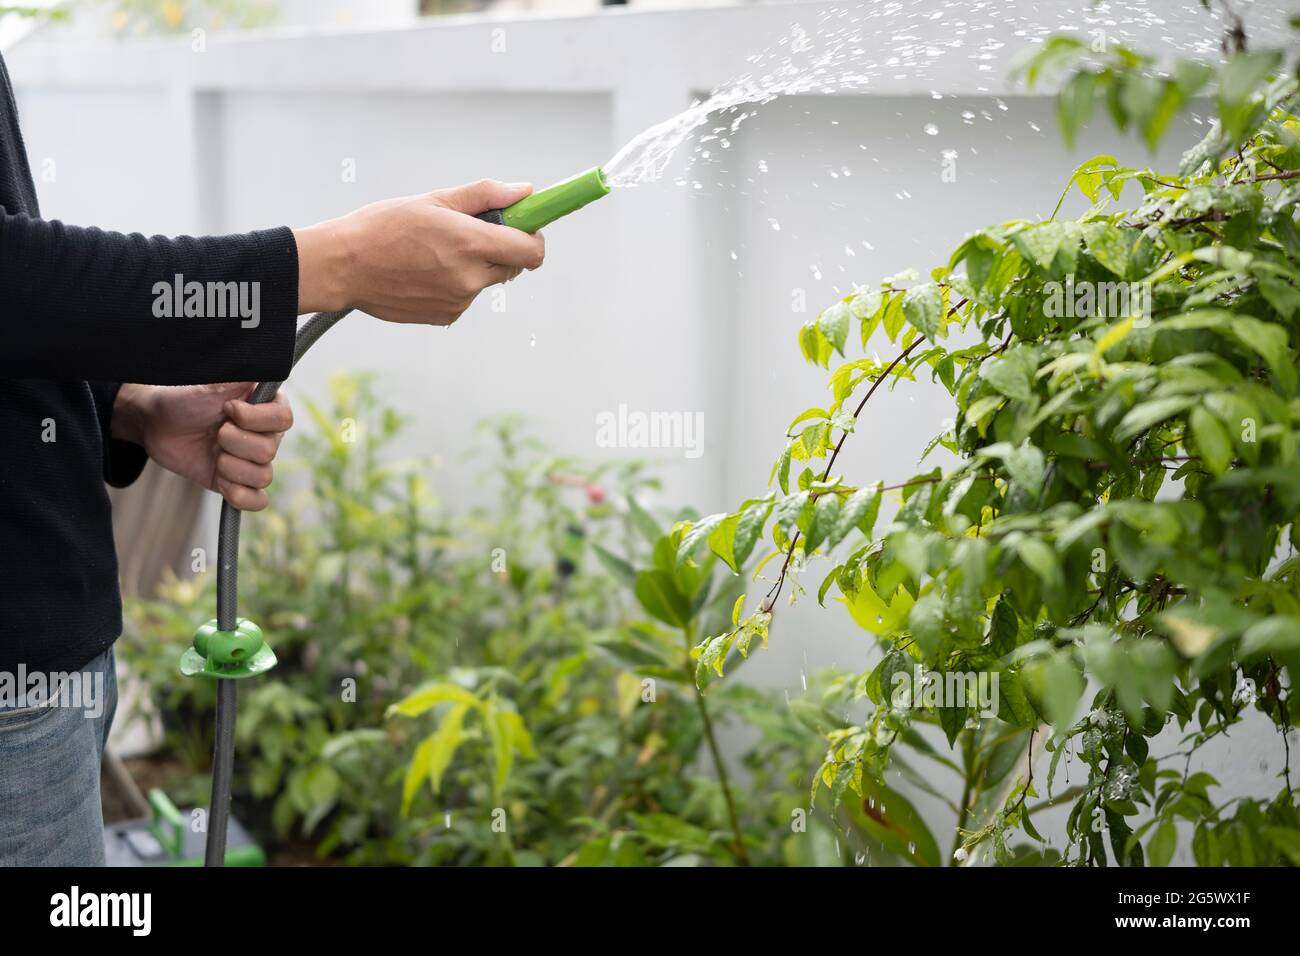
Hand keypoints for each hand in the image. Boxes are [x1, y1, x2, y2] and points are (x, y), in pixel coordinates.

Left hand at [113, 383, 293, 510]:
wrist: (156, 423)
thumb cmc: (184, 398)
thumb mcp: (213, 381)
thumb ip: (244, 375)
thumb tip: (267, 360)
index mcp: (267, 408)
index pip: (284, 419)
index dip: (255, 419)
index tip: (228, 409)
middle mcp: (266, 435)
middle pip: (269, 451)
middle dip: (232, 442)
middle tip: (214, 430)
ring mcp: (252, 461)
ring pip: (262, 476)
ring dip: (229, 466)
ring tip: (212, 452)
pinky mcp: (238, 483)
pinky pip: (257, 500)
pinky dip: (239, 495)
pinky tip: (222, 480)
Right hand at [293, 179, 546, 324]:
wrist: (342, 266)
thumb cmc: (382, 227)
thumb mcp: (433, 200)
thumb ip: (485, 196)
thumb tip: (525, 191)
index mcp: (470, 243)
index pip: (532, 251)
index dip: (533, 237)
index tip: (525, 226)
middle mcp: (469, 277)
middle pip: (513, 266)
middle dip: (501, 248)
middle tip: (469, 232)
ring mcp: (458, 301)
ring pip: (485, 281)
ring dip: (473, 266)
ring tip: (433, 252)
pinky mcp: (445, 317)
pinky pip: (465, 297)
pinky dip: (454, 284)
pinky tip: (423, 272)